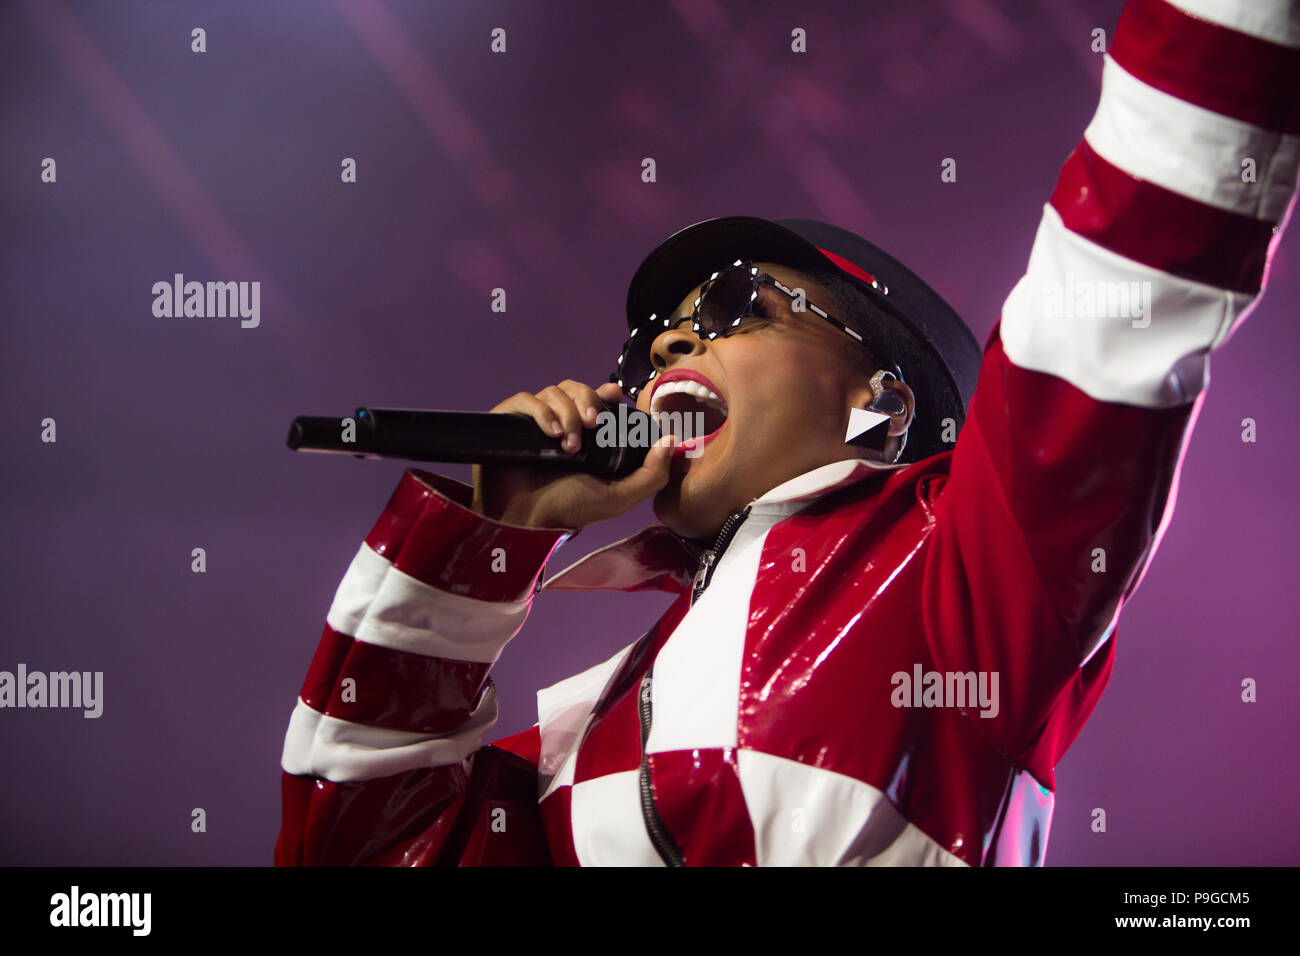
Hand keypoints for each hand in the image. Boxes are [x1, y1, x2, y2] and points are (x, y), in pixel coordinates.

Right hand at [470, 379, 676, 529]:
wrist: (525, 520)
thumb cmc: (568, 509)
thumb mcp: (618, 497)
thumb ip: (651, 475)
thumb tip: (671, 441)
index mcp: (584, 437)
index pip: (596, 399)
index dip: (605, 393)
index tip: (613, 396)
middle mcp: (559, 424)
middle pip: (576, 388)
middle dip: (588, 401)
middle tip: (593, 425)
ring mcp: (533, 423)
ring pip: (553, 392)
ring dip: (566, 412)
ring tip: (569, 444)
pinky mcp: (509, 422)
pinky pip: (525, 399)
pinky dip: (541, 411)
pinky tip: (550, 433)